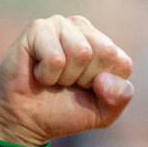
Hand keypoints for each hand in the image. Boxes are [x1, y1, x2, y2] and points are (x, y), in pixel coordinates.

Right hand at [0, 14, 134, 146]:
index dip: (105, 88)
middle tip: (67, 84)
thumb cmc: (64, 112)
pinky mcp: (38, 28)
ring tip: (53, 78)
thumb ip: (120, 97)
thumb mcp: (103, 113)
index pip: (122, 63)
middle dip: (86, 79)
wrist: (25, 121)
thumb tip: (104, 78)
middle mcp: (84, 29)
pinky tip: (37, 72)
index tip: (86, 91)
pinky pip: (56, 57)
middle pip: (105, 53)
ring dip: (65, 77)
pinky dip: (46, 75)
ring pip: (81, 52)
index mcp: (104, 46)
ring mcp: (61, 25)